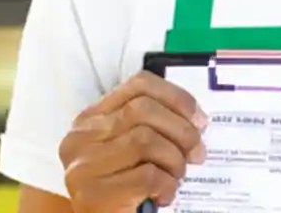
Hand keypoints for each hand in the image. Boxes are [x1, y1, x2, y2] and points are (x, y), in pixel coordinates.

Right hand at [59, 71, 208, 210]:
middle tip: (197, 152)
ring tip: (175, 177)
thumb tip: (196, 121)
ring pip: (146, 140)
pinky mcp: (94, 194)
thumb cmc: (121, 186)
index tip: (198, 118)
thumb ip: (150, 126)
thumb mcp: (130, 148)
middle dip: (181, 131)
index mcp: (91, 118)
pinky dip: (166, 185)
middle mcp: (81, 136)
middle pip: (144, 110)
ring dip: (174, 161)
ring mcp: (84, 165)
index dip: (176, 97)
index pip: (139, 85)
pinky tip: (163, 195)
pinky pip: (147, 176)